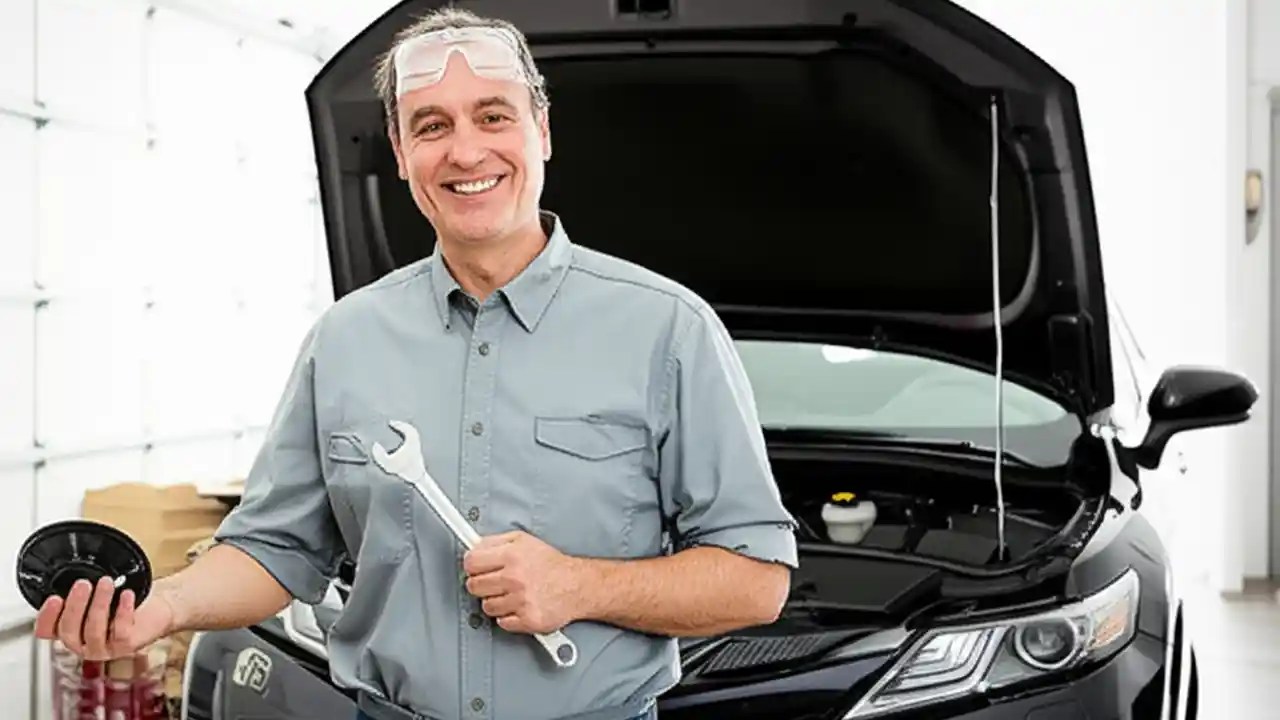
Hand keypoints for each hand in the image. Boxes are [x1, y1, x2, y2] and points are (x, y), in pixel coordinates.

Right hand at [34, 577, 174, 660]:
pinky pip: (120, 631)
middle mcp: (83, 644)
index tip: (55, 598)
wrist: (156, 608)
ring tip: (106, 583)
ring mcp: (103, 648)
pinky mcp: (125, 646)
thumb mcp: (97, 595)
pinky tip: (126, 594)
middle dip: (75, 606)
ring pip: (94, 631)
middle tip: (83, 584)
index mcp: (71, 631)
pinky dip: (123, 611)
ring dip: (99, 604)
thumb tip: (73, 576)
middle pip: (69, 631)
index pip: (47, 630)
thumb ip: (81, 594)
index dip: (47, 617)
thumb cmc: (122, 601)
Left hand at [462, 531, 587, 634]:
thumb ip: (494, 541)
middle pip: (474, 586)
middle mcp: (515, 578)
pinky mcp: (528, 620)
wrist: (577, 585)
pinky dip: (509, 617)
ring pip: (487, 607)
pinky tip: (520, 606)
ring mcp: (521, 601)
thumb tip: (472, 547)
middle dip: (483, 584)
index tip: (477, 568)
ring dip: (496, 602)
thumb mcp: (523, 540)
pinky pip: (502, 622)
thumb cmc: (550, 564)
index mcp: (511, 555)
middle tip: (497, 582)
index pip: (471, 563)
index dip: (473, 566)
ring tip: (512, 594)